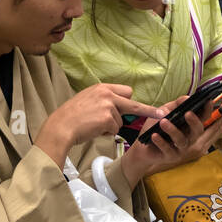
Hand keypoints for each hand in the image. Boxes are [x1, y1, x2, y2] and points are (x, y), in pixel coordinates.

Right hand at [34, 84, 163, 167]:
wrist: (60, 127)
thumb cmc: (71, 117)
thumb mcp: (87, 101)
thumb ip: (103, 102)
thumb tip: (119, 112)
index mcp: (101, 88)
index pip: (126, 91)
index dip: (133, 102)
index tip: (150, 107)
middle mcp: (106, 93)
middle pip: (133, 103)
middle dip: (147, 110)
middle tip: (161, 113)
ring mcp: (108, 105)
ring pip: (120, 121)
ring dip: (111, 127)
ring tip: (93, 125)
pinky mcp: (107, 117)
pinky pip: (115, 129)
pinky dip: (106, 133)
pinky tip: (94, 130)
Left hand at [120, 96, 221, 185]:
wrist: (142, 147)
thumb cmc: (156, 128)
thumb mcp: (165, 112)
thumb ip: (176, 105)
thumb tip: (187, 98)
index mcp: (190, 128)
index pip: (203, 120)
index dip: (208, 112)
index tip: (209, 102)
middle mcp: (189, 139)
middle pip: (198, 131)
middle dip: (195, 122)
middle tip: (188, 113)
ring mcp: (181, 150)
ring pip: (182, 140)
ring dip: (173, 130)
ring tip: (163, 122)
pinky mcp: (170, 157)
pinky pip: (167, 149)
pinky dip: (161, 142)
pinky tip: (155, 135)